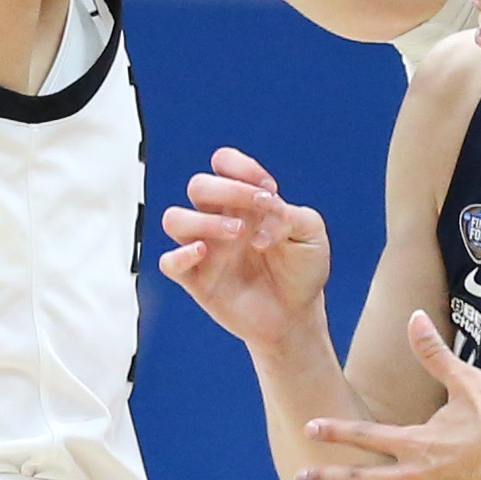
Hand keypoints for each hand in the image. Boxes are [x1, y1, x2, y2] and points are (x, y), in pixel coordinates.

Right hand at [159, 148, 331, 347]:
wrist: (297, 316)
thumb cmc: (302, 271)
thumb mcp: (312, 234)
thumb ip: (292, 215)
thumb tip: (261, 224)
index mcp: (245, 203)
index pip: (224, 164)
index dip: (241, 167)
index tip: (269, 189)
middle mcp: (221, 220)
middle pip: (198, 185)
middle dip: (228, 188)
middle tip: (258, 208)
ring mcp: (207, 250)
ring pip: (174, 218)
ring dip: (203, 220)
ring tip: (237, 234)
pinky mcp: (197, 280)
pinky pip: (168, 262)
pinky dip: (180, 255)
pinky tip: (204, 254)